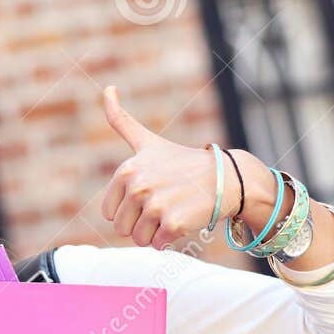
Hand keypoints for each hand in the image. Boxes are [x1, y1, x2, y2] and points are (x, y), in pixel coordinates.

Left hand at [101, 85, 229, 250]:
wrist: (225, 178)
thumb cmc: (182, 164)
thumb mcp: (148, 142)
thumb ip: (122, 121)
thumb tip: (108, 87)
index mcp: (127, 171)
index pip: (110, 214)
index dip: (128, 210)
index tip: (149, 195)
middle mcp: (139, 186)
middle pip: (122, 229)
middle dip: (141, 223)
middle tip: (164, 204)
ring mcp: (156, 205)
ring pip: (138, 239)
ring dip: (154, 233)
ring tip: (172, 211)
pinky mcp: (172, 223)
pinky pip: (157, 246)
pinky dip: (169, 240)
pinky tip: (182, 221)